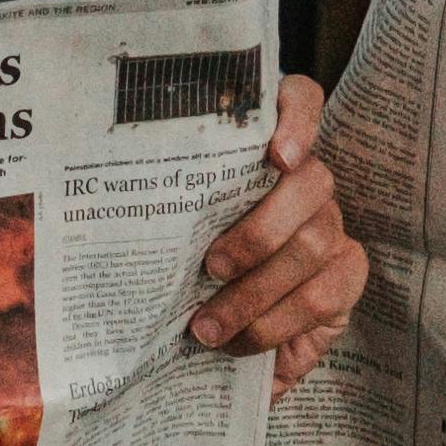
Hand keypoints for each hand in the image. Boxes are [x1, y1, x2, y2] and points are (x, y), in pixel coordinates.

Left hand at [192, 73, 372, 390]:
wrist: (217, 329)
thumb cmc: (182, 264)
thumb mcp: (167, 233)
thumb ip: (164, 209)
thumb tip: (98, 206)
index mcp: (264, 151)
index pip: (299, 100)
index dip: (296, 117)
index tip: (277, 154)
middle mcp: (308, 182)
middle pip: (311, 183)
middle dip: (259, 232)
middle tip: (211, 269)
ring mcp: (332, 228)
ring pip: (314, 245)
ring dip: (255, 293)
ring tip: (207, 328)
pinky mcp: (347, 276)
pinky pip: (323, 297)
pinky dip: (275, 324)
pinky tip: (239, 345)